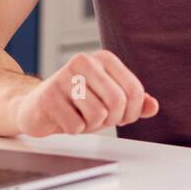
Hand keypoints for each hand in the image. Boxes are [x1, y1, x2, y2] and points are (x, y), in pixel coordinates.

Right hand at [11, 49, 158, 136]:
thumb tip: (153, 106)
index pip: (134, 90)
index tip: (119, 116)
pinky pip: (76, 125)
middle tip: (98, 119)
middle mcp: (84, 61)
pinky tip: (64, 119)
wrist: (37, 108)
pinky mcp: (48, 96)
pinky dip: (73, 130)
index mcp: (103, 59)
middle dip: (111, 120)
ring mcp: (64, 76)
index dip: (131, 112)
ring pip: (97, 115)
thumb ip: (134, 103)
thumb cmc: (76, 104)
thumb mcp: (109, 102)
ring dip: (91, 125)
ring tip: (79, 116)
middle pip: (117, 101)